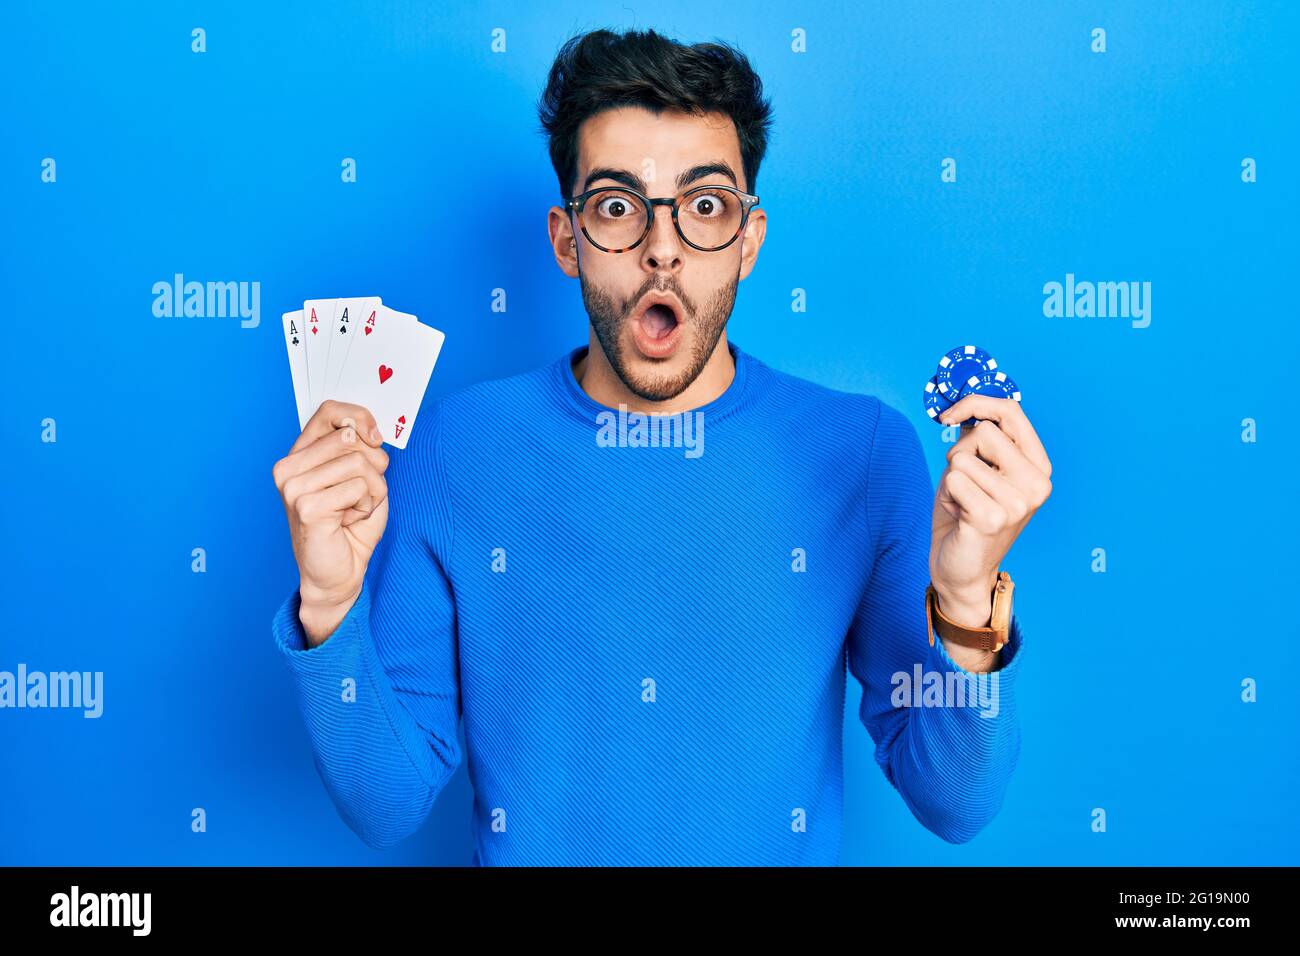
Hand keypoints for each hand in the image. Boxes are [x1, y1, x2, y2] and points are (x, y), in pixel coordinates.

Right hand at [272, 400, 390, 645]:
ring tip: (354, 511)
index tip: (375, 437)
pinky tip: (348, 522)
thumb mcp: (362, 478)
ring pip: (360, 463)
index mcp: (299, 455)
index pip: (329, 412)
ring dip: (372, 491)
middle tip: (361, 495)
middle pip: (351, 439)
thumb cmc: (350, 526)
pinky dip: (367, 506)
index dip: (359, 418)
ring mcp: (293, 487)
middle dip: (373, 467)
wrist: (337, 575)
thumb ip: (360, 449)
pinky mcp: (307, 506)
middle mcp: (289, 468)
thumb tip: (368, 430)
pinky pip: (360, 487)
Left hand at [930, 395, 1051, 627]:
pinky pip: (953, 480)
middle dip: (960, 452)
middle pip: (983, 431)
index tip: (950, 415)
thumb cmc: (966, 516)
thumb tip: (964, 405)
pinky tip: (959, 516)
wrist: (962, 570)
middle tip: (964, 483)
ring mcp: (1018, 502)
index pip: (1011, 412)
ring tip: (963, 504)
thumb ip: (980, 438)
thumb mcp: (978, 469)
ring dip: (951, 480)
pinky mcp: (993, 517)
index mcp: (1038, 467)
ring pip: (961, 457)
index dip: (975, 403)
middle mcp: (1036, 483)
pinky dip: (947, 495)